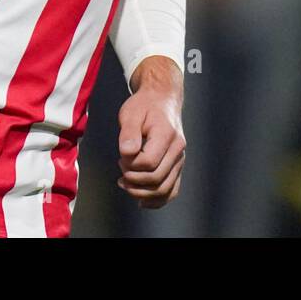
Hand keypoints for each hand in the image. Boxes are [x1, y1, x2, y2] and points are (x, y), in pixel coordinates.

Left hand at [117, 56, 184, 208]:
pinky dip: (157, 200)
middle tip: (120, 168)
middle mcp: (178, 149)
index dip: (130, 165)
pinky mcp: (177, 166)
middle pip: (156, 178)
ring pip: (164, 189)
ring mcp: (180, 159)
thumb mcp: (131, 113)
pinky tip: (141, 200)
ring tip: (125, 184)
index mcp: (167, 135)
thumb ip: (128, 133)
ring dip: (142, 192)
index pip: (148, 162)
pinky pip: (171, 190)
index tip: (120, 158)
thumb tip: (126, 153)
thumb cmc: (145, 105)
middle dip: (133, 179)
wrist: (162, 99)